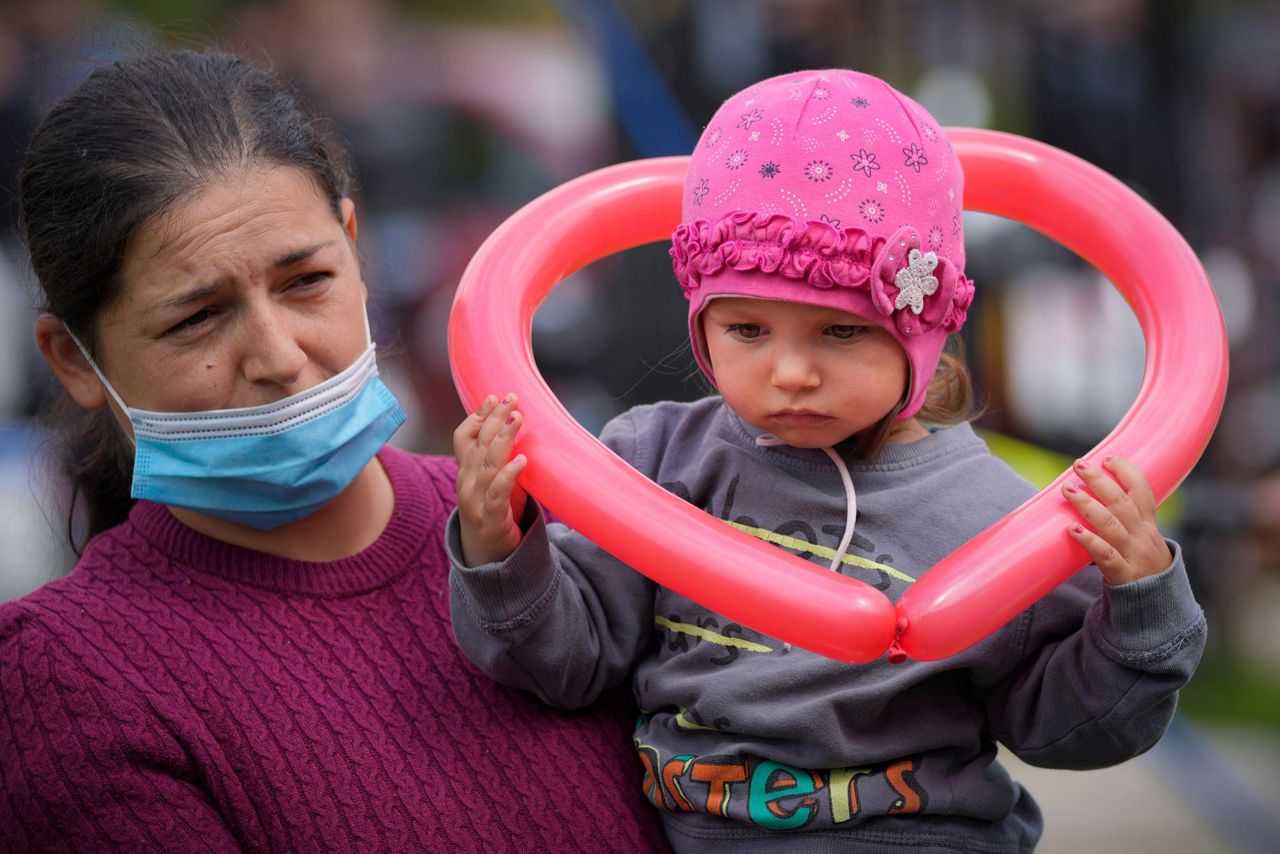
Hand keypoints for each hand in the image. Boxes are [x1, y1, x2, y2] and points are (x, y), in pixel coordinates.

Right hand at [453, 393, 528, 566]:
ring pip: (487, 463)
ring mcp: (475, 499)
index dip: (477, 415)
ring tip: (517, 419)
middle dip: (494, 418)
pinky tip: (522, 460)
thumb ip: (497, 457)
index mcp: (465, 470)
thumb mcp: (493, 480)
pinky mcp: (490, 517)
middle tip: (512, 399)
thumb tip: (517, 425)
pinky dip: (509, 474)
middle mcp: (466, 481)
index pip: (464, 436)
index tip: (494, 396)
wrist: (487, 556)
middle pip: (478, 443)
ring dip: (502, 438)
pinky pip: (498, 492)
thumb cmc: (495, 511)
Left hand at [1063, 456, 1172, 584]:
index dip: (1127, 472)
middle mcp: (1142, 536)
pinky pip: (1104, 555)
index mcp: (1147, 524)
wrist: (1158, 605)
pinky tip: (1071, 529)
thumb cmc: (1140, 565)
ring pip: (1111, 524)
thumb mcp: (1141, 540)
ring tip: (1067, 490)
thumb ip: (1121, 520)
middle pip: (1122, 502)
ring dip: (1088, 505)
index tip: (1107, 458)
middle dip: (1100, 481)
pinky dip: (1088, 541)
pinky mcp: (1123, 574)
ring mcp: (1133, 554)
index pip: (1142, 491)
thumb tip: (1088, 495)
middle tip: (1079, 465)